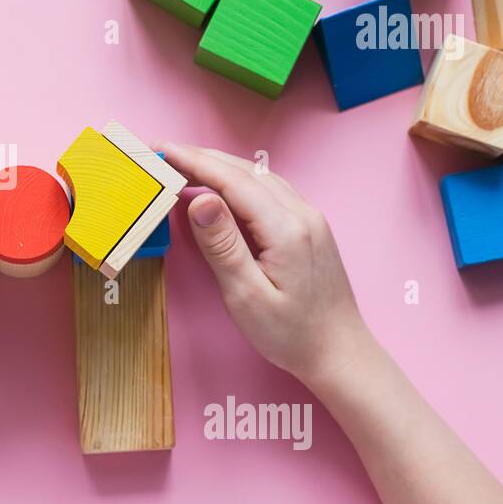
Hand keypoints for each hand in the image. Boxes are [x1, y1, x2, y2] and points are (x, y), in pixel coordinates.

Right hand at [157, 143, 373, 382]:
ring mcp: (309, 218)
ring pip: (259, 177)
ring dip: (221, 167)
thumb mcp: (246, 296)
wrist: (340, 353)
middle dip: (203, 159)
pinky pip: (270, 190)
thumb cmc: (291, 334)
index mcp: (286, 229)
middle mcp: (302, 214)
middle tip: (164, 154)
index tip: (162, 150)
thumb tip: (199, 201)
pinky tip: (221, 188)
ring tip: (184, 166)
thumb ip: (222, 246)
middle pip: (246, 171)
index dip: (194, 162)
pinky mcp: (309, 227)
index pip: (233, 180)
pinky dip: (239, 181)